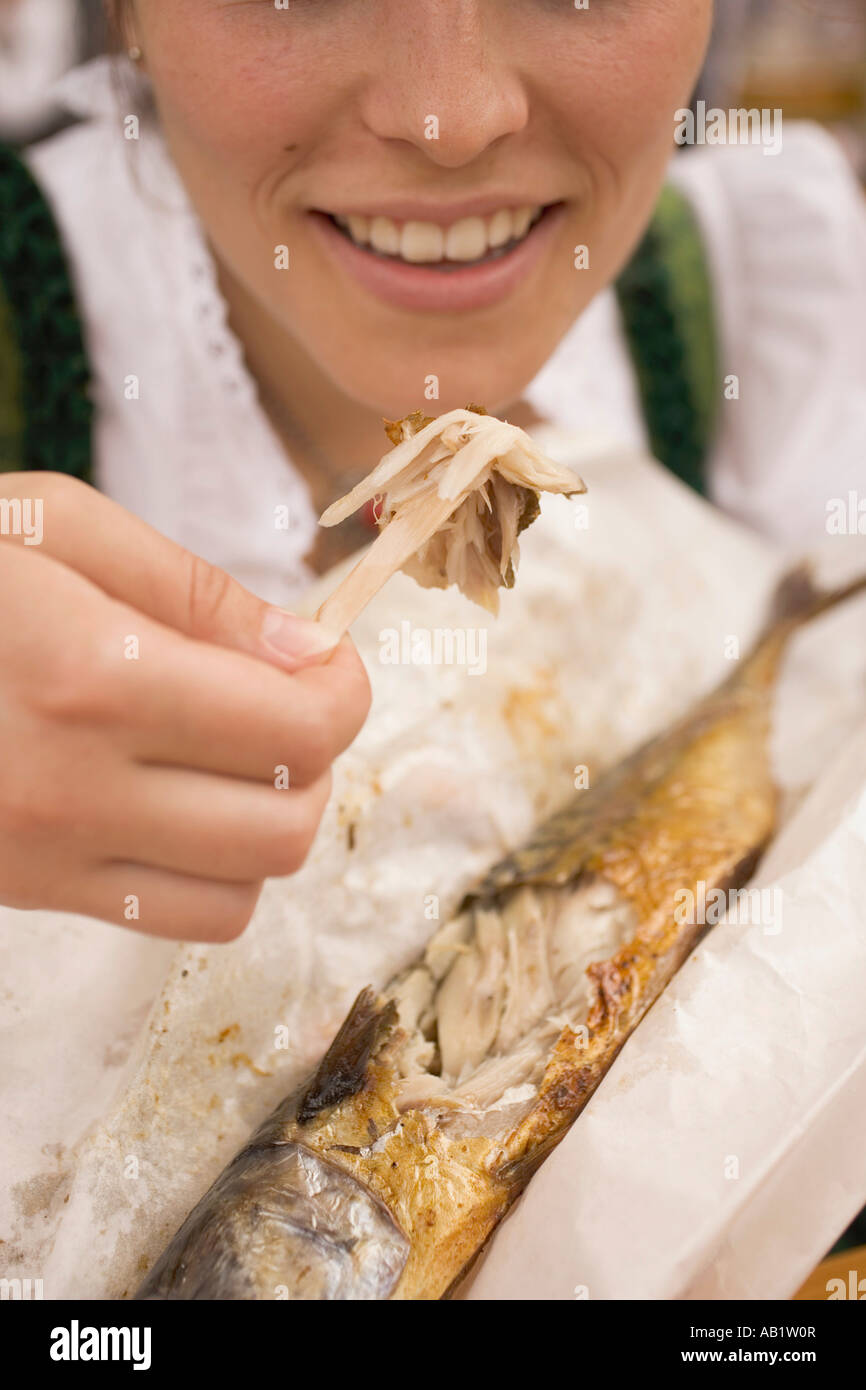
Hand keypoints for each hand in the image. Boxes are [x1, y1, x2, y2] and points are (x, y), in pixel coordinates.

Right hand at [0, 473, 370, 939]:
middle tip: (285, 704)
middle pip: (286, 825)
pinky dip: (215, 874)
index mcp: (96, 675)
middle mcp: (78, 786)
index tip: (328, 663)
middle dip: (316, 761)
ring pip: (244, 892)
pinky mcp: (28, 891)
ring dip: (270, 824)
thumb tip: (306, 653)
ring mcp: (48, 855)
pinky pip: (176, 922)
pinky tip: (184, 807)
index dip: (344, 694)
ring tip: (234, 758)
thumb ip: (196, 590)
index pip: (296, 729)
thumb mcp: (56, 527)